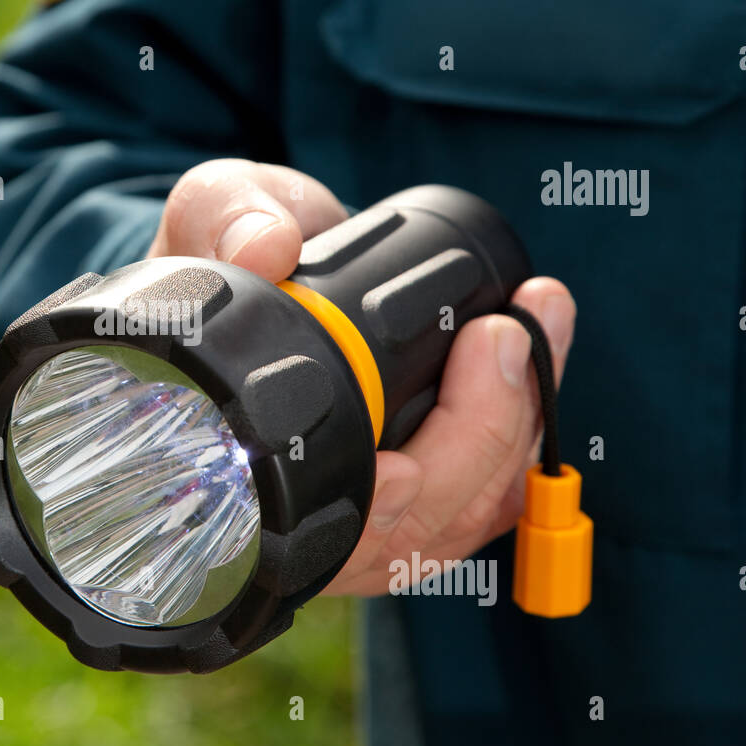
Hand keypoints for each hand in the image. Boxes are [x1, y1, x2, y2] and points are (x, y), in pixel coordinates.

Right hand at [149, 159, 576, 597]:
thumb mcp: (206, 214)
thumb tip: (266, 250)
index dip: (364, 514)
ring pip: (457, 521)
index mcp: (241, 459)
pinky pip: (482, 504)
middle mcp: (302, 508)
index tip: (403, 474)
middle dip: (477, 437)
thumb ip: (223, 217)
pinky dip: (522, 440)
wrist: (255, 264)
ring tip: (538, 320)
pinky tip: (537, 362)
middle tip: (503, 333)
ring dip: (514, 430)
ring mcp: (363, 512)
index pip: (303, 525)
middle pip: (410, 531)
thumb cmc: (224, 255)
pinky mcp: (416, 494)